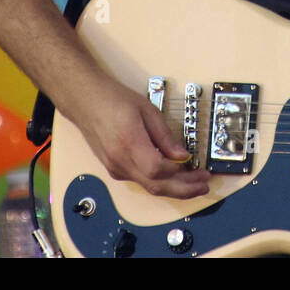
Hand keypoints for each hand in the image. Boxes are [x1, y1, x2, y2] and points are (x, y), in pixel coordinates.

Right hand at [69, 76, 211, 199]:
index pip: (158, 170)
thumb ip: (165, 135)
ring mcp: (115, 168)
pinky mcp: (115, 169)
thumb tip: (182, 155)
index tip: (196, 166)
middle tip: (203, 185)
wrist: (86, 102)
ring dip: (173, 187)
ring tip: (194, 182)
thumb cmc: (114, 100)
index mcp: (129, 143)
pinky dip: (159, 181)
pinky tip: (173, 175)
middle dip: (183, 190)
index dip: (180, 172)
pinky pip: (141, 181)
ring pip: (149, 186)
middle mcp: (120, 161)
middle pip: (155, 186)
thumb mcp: (147, 110)